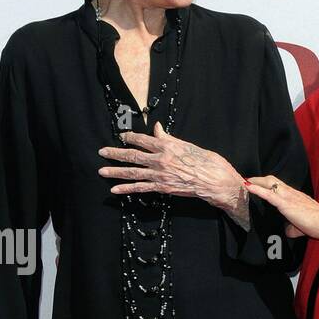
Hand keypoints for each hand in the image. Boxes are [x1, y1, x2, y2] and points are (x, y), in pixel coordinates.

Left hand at [99, 122, 246, 219]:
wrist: (216, 181)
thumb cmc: (207, 161)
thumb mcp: (188, 145)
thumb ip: (169, 138)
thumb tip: (157, 128)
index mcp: (167, 146)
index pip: (143, 139)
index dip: (130, 137)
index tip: (122, 136)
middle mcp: (160, 159)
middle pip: (132, 155)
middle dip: (115, 154)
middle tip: (102, 152)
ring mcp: (160, 175)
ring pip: (133, 172)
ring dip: (116, 172)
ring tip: (102, 172)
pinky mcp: (163, 188)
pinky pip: (141, 188)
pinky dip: (127, 189)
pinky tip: (115, 190)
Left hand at [246, 176, 318, 241]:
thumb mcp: (302, 226)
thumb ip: (294, 228)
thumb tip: (288, 231)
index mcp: (295, 196)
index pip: (279, 186)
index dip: (268, 184)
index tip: (259, 184)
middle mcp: (291, 193)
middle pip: (272, 180)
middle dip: (259, 179)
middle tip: (248, 181)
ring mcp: (288, 196)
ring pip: (269, 183)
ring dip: (255, 182)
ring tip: (244, 182)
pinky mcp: (285, 203)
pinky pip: (268, 193)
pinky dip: (256, 189)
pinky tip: (247, 187)